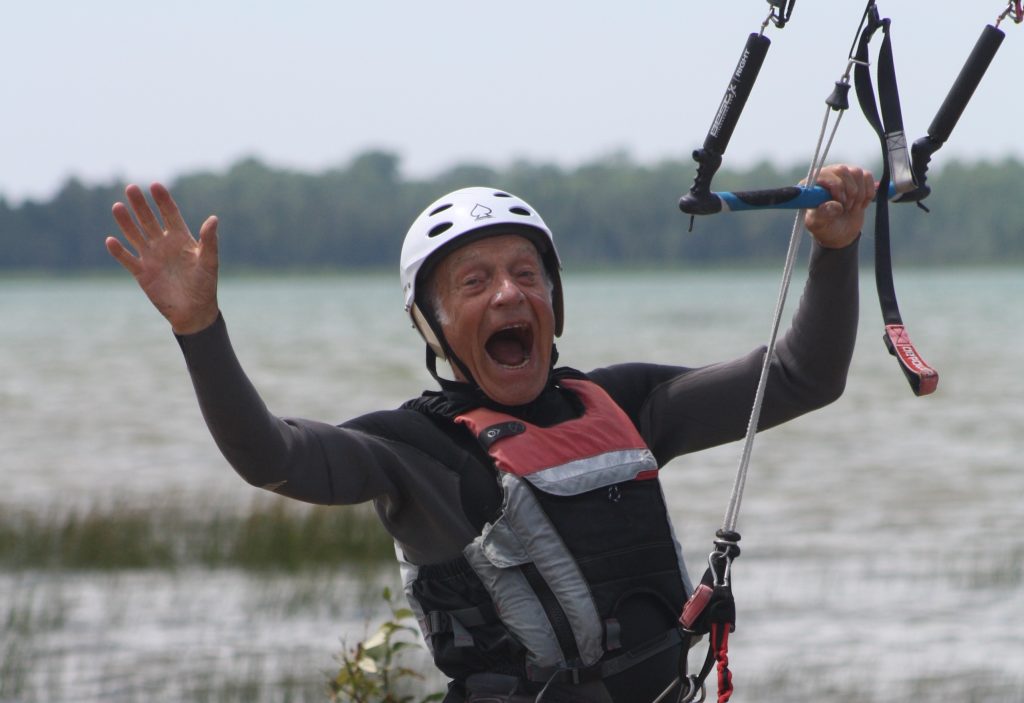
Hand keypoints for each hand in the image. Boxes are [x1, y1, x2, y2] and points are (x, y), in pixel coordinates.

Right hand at [105, 183, 219, 334]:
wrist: (194, 311)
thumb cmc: (205, 285)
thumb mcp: (209, 261)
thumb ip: (209, 240)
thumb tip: (213, 218)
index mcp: (181, 239)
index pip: (170, 214)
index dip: (163, 200)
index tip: (155, 185)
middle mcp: (164, 244)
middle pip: (149, 220)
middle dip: (140, 205)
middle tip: (131, 187)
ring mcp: (151, 257)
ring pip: (135, 235)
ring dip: (126, 222)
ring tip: (117, 206)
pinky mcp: (142, 273)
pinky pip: (127, 259)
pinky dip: (119, 251)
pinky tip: (111, 240)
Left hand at [803, 164, 875, 248]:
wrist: (840, 231)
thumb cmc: (825, 226)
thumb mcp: (818, 225)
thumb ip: (821, 215)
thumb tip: (834, 205)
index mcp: (812, 185)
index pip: (825, 174)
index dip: (836, 188)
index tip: (839, 203)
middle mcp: (826, 175)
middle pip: (843, 170)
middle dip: (849, 192)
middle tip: (846, 208)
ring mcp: (842, 175)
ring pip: (856, 173)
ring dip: (859, 194)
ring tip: (851, 208)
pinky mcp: (857, 178)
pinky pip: (867, 176)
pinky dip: (868, 193)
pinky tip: (860, 204)